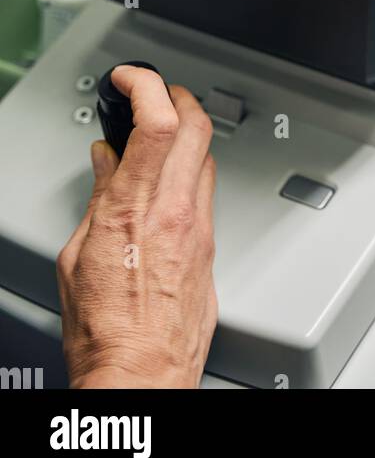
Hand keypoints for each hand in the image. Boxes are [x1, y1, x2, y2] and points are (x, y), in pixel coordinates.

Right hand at [57, 65, 217, 388]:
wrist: (140, 381)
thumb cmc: (104, 334)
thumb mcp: (78, 257)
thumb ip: (98, 199)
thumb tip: (105, 163)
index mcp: (133, 211)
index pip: (157, 122)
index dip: (146, 84)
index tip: (130, 77)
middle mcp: (175, 214)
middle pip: (197, 125)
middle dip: (177, 94)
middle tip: (156, 90)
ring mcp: (200, 231)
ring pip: (208, 156)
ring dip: (187, 132)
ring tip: (163, 133)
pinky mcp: (213, 252)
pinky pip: (209, 193)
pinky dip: (191, 173)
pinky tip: (171, 182)